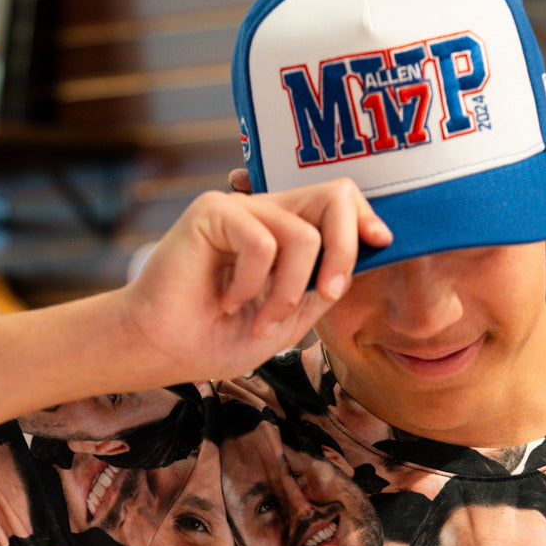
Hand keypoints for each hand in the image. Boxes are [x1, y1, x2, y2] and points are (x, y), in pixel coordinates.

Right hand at [116, 178, 391, 383]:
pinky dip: (252, 284)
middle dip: (346, 250)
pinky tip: (227, 300)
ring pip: (304, 235)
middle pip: (336, 194)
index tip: (382, 243)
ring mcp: (240, 207)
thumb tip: (368, 248)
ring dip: (289, 291)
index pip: (340, 202)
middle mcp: (267, 212)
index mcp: (288, 232)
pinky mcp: (212, 210)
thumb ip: (324, 284)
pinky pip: (263, 242)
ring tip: (258, 317)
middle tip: (328, 293)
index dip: (366, 218)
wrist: (163, 351)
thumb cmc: (219, 337)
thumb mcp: (291, 316)